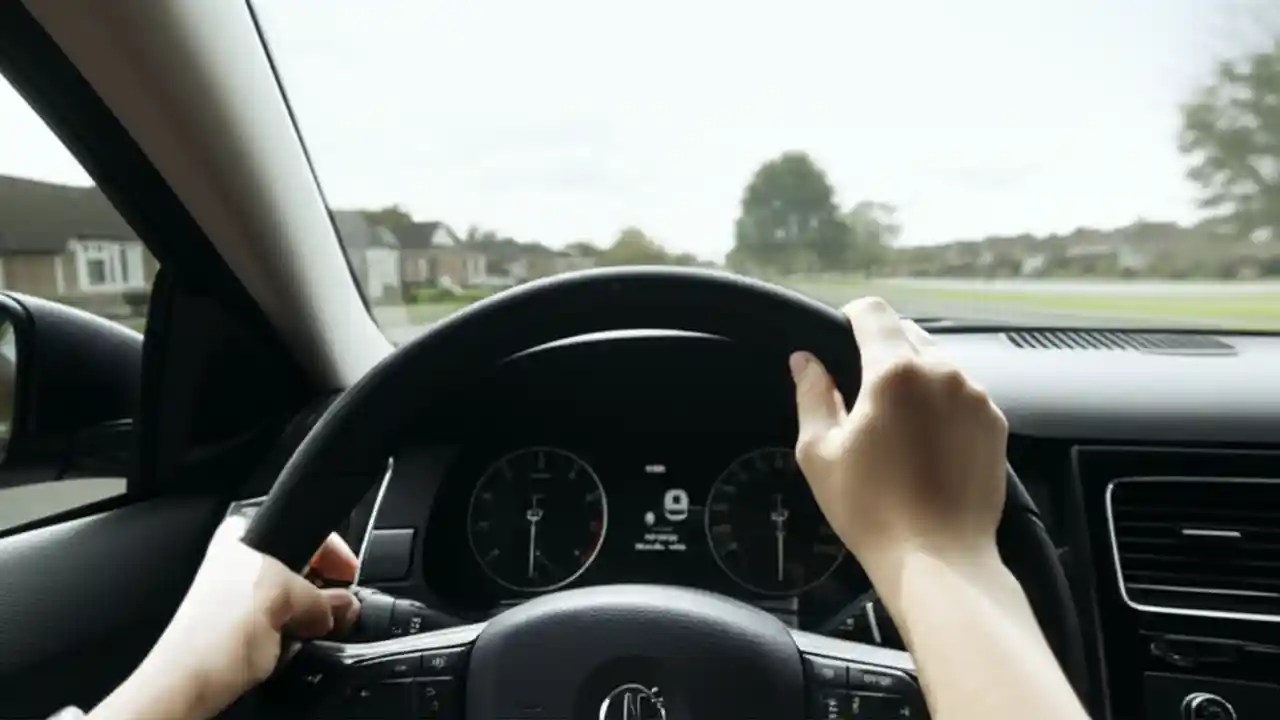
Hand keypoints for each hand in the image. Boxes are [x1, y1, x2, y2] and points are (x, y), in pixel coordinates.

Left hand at [90, 517, 360, 719]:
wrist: (185, 685)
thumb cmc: (216, 634)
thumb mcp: (282, 596)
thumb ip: (321, 597)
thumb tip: (344, 607)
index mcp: (242, 536)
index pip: (302, 529)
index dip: (333, 551)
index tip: (351, 574)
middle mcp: (240, 562)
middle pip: (302, 567)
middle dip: (326, 589)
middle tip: (341, 609)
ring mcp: (239, 597)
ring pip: (294, 599)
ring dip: (312, 616)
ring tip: (318, 632)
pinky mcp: (240, 629)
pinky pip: (282, 625)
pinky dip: (295, 634)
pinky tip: (297, 645)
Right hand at [789, 298, 1007, 602]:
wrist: (938, 558)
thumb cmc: (870, 509)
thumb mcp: (820, 451)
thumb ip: (812, 394)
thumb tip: (806, 361)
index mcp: (896, 371)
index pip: (873, 311)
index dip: (850, 317)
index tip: (839, 339)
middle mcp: (944, 372)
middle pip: (908, 334)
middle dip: (882, 352)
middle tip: (862, 397)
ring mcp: (977, 396)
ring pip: (938, 365)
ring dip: (915, 379)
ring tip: (897, 427)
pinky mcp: (996, 423)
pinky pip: (962, 395)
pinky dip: (942, 405)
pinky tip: (927, 445)